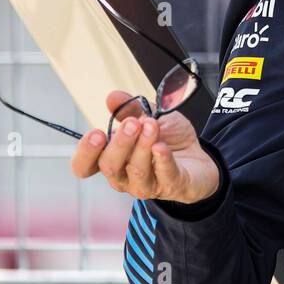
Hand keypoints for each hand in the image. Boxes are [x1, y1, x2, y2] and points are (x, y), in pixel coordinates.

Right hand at [70, 90, 220, 203]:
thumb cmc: (166, 139)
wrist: (199, 158)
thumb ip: (130, 108)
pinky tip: (162, 146)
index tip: (96, 133)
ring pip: (137, 171)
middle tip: (133, 123)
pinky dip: (162, 159)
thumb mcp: (149, 117)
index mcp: (111, 160)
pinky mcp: (170, 186)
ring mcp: (145, 185)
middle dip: (120, 143)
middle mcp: (123, 177)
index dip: (85, 153)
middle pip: (110, 166)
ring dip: (143, 146)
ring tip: (152, 125)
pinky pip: (163, 175)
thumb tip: (112, 97)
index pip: (84, 166)